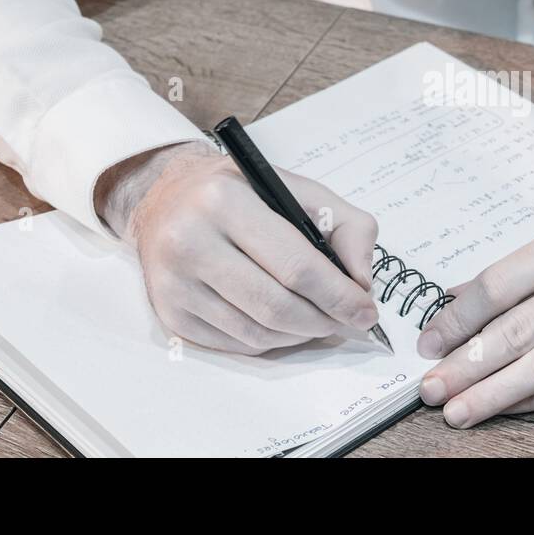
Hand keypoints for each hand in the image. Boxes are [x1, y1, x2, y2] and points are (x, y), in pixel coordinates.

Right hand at [95, 141, 380, 353]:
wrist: (167, 198)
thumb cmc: (243, 194)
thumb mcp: (297, 189)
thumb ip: (347, 226)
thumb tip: (362, 284)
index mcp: (225, 201)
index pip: (297, 265)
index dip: (339, 296)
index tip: (366, 311)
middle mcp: (190, 242)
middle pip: (276, 306)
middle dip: (324, 321)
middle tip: (349, 323)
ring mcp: (174, 283)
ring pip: (256, 332)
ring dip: (300, 335)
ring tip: (321, 322)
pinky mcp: (170, 313)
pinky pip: (235, 344)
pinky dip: (271, 341)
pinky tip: (285, 326)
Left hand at [414, 197, 533, 426]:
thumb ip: (526, 268)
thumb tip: (463, 297)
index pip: (500, 284)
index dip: (457, 319)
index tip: (429, 341)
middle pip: (516, 331)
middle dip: (465, 365)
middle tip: (430, 387)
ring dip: (494, 393)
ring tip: (458, 410)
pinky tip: (508, 408)